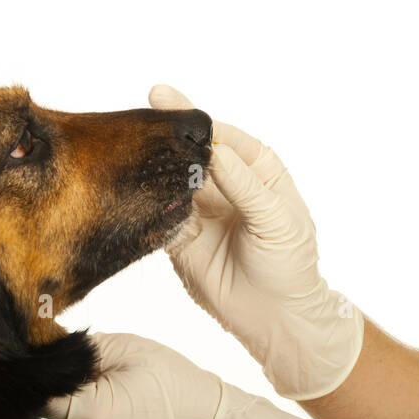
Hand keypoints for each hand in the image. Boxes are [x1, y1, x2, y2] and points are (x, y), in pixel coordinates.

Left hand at [44, 331, 339, 418]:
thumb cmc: (175, 385)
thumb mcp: (130, 348)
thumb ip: (83, 346)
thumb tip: (48, 343)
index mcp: (91, 414)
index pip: (46, 395)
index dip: (57, 377)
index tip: (74, 369)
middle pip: (60, 413)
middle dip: (79, 394)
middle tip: (114, 383)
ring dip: (89, 416)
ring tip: (127, 405)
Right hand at [147, 85, 364, 400]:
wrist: (276, 318)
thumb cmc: (290, 263)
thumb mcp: (276, 220)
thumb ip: (245, 185)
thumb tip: (215, 151)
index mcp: (255, 167)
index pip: (221, 135)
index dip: (194, 119)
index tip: (166, 100)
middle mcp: (224, 182)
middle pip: (189, 152)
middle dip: (165, 134)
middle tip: (138, 113)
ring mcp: (199, 208)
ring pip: (169, 179)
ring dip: (151, 166)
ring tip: (128, 146)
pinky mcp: (177, 236)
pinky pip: (157, 213)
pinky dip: (145, 203)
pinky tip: (130, 188)